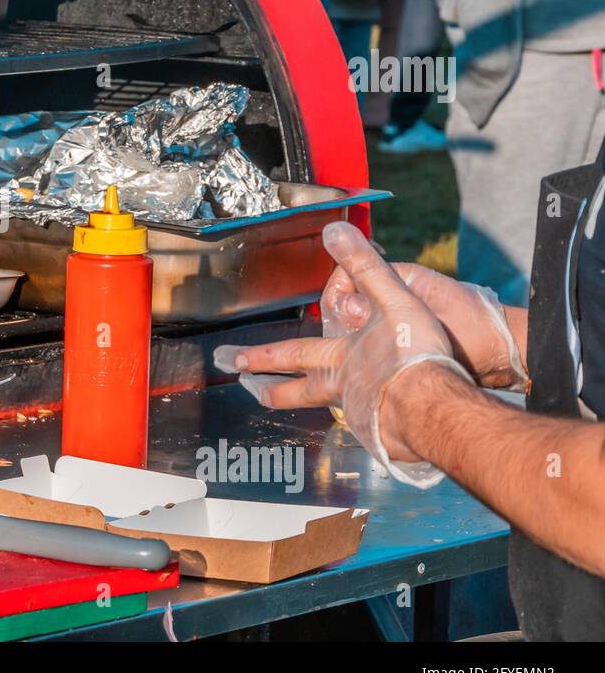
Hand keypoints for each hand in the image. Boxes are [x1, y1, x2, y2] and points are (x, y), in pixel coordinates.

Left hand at [215, 222, 468, 483]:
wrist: (438, 412)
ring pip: (331, 411)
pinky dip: (370, 425)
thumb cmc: (415, 357)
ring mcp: (362, 419)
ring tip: (309, 406)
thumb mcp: (392, 300)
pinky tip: (378, 426)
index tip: (234, 360)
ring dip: (316, 406)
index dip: (260, 356)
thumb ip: (365, 267)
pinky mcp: (386, 442)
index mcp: (337, 361)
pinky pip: (372, 430)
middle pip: (295, 394)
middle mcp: (342, 392)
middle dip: (267, 389)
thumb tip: (334, 231)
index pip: (289, 354)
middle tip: (247, 387)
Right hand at [321, 262, 525, 389]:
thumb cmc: (476, 333)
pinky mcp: (407, 340)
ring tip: (349, 358)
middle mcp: (400, 296)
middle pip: (352, 301)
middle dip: (342, 320)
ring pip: (360, 324)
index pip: (351, 275)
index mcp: (404, 279)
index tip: (340, 317)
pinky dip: (365, 352)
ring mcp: (403, 318)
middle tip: (342, 341)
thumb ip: (385, 311)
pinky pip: (374, 341)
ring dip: (352, 338)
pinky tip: (363, 368)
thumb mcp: (427, 317)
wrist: (506, 356)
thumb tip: (348, 309)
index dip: (339, 295)